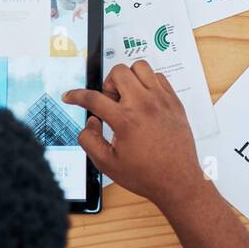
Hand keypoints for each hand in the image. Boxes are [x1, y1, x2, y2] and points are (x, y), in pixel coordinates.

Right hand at [62, 61, 203, 210]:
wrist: (178, 181)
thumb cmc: (147, 174)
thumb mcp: (107, 164)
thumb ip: (89, 140)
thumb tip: (90, 122)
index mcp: (125, 120)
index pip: (93, 98)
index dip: (76, 95)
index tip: (71, 96)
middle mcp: (144, 105)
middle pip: (118, 72)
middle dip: (107, 85)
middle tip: (110, 103)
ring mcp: (161, 100)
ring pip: (140, 67)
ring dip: (128, 78)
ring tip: (127, 98)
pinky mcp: (174, 101)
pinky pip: (158, 76)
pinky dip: (148, 82)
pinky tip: (144, 99)